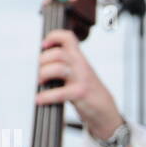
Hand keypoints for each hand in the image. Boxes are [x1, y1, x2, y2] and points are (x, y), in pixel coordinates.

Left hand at [34, 29, 129, 146]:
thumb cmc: (89, 92)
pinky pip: (60, 92)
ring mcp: (81, 79)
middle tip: (39, 72)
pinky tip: (40, 99)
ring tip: (40, 83)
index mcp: (79, 58)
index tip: (44, 45)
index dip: (53, 37)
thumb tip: (40, 65)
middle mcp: (81, 65)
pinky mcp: (80, 93)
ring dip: (43, 74)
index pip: (68, 38)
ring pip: (58, 68)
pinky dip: (46, 96)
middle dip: (42, 61)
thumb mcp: (79, 73)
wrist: (105, 110)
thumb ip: (65, 65)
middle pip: (58, 53)